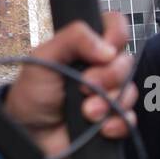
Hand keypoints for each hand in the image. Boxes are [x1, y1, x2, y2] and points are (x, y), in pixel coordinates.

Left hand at [3, 12, 138, 158]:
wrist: (29, 132)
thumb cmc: (32, 93)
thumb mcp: (44, 56)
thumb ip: (73, 39)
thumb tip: (107, 49)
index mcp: (87, 47)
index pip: (116, 26)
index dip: (116, 36)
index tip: (104, 52)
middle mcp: (102, 68)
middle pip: (126, 62)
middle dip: (108, 76)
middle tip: (84, 87)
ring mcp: (109, 94)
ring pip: (129, 91)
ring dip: (109, 103)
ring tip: (86, 112)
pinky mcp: (112, 119)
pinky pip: (130, 118)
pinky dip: (118, 122)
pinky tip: (101, 127)